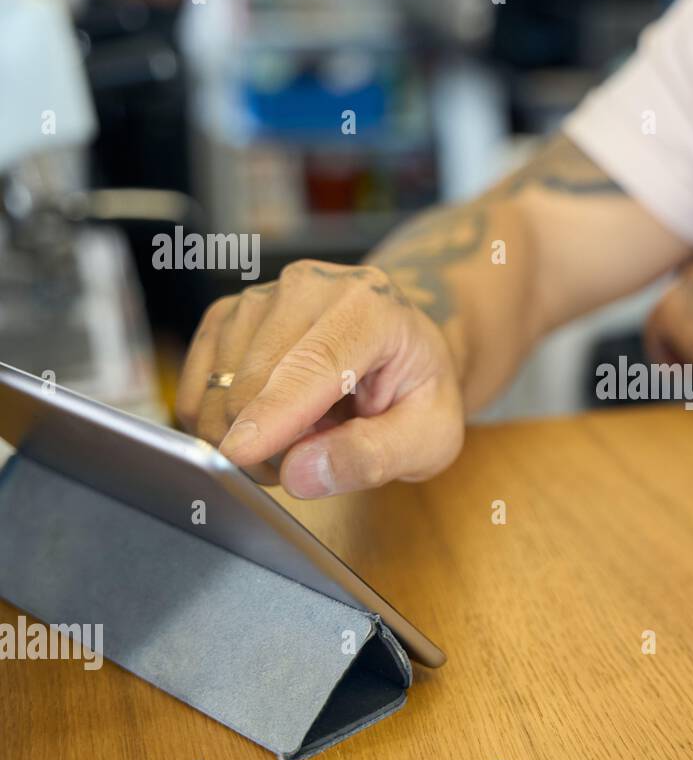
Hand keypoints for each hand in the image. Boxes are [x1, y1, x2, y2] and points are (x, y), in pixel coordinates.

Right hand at [176, 260, 464, 498]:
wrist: (406, 345)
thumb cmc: (420, 390)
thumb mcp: (429, 436)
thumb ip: (373, 456)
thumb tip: (301, 473)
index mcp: (372, 307)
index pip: (314, 363)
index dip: (275, 412)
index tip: (240, 454)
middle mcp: (309, 286)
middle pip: (253, 380)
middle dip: (270, 447)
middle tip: (314, 460)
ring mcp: (261, 297)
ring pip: (218, 390)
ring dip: (247, 438)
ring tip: (303, 436)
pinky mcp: (228, 317)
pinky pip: (197, 389)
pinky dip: (222, 423)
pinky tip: (270, 422)